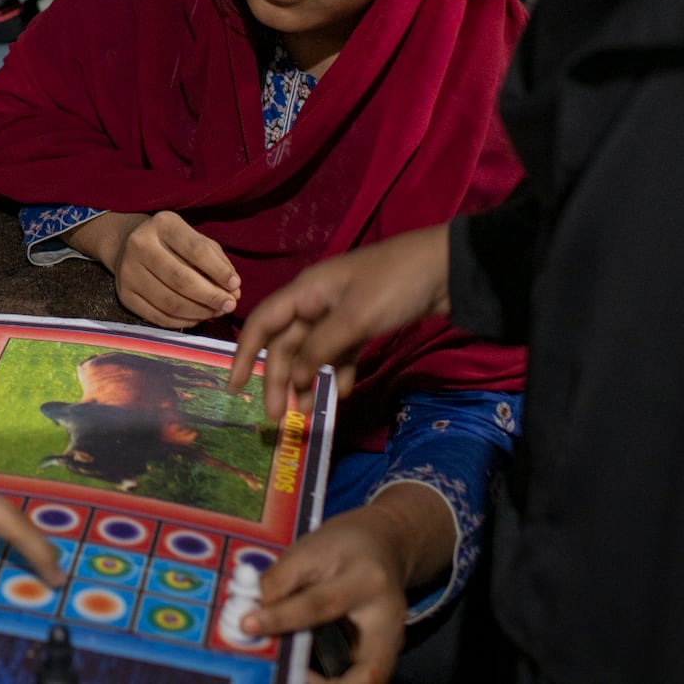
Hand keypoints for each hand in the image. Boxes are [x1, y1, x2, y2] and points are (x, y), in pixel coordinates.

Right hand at [80, 211, 241, 329]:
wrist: (127, 246)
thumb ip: (217, 262)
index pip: (195, 249)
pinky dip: (183, 321)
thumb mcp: (195, 240)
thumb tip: (233, 292)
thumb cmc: (173, 244)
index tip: (235, 285)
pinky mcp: (124, 295)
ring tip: (215, 312)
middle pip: (181, 279)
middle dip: (210, 296)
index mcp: (163, 224)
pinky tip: (197, 318)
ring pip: (169, 302)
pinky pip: (158, 316)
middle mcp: (140, 245)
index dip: (218, 270)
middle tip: (229, 305)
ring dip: (199, 312)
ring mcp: (128, 272)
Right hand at [229, 225, 451, 420]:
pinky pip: (340, 351)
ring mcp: (340, 312)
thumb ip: (320, 348)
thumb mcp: (354, 318)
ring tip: (307, 411)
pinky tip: (344, 391)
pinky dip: (338, 371)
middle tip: (279, 415)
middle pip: (287, 343)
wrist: (448, 268)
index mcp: (306, 291)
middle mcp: (316, 301)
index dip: (246, 354)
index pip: (262, 323)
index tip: (235, 386)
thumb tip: (295, 379)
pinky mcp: (364, 322)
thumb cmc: (395, 285)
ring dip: (308, 380)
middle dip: (281, 378)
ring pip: (312, 351)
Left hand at [245, 506, 410, 683]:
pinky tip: (301, 676)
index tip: (247, 625)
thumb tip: (248, 611)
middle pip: (368, 674)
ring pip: (368, 682)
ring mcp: (390, 646)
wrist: (383, 546)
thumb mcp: (311, 549)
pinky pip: (358, 679)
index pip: (319, 605)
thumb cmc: (343, 547)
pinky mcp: (382, 658)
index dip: (280, 617)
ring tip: (289, 676)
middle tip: (287, 678)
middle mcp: (388, 623)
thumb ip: (280, 580)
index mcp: (367, 581)